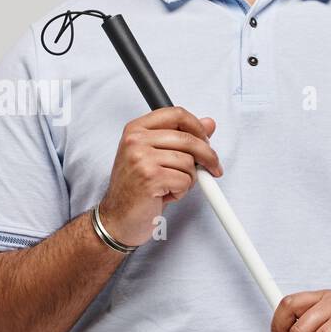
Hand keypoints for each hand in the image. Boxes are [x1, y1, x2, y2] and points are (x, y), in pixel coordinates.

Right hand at [97, 107, 223, 246]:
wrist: (117, 217)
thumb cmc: (137, 187)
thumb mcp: (157, 156)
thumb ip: (182, 138)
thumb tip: (210, 123)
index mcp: (136, 129)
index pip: (176, 113)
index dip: (198, 127)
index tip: (207, 141)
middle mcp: (135, 140)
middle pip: (188, 138)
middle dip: (208, 156)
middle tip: (213, 168)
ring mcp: (141, 158)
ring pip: (189, 162)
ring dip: (189, 179)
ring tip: (171, 186)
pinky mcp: (150, 178)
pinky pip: (185, 181)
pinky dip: (182, 192)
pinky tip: (166, 195)